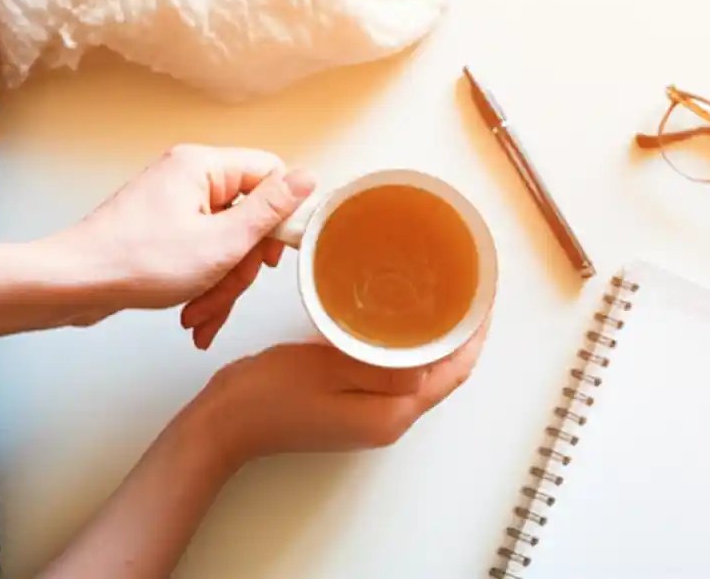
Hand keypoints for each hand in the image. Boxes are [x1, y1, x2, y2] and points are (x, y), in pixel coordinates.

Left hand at [48, 145, 314, 346]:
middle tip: (226, 291)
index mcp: (203, 166)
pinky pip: (201, 254)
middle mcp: (188, 177)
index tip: (272, 253)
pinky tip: (192, 318)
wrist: (73, 285)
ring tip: (199, 317)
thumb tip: (308, 178)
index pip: (270, 173)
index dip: (280, 216)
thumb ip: (269, 210)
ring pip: (225, 243)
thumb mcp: (221, 242)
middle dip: (240, 266)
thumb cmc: (137, 262)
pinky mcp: (162, 230)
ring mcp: (173, 204)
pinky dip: (201, 285)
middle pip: (247, 216)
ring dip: (219, 285)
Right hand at [192, 317, 488, 468]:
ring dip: (435, 338)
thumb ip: (380, 363)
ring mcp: (371, 416)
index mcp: (391, 414)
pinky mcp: (353, 407)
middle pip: (444, 373)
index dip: (475, 333)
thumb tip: (428, 355)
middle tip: (465, 285)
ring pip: (421, 372)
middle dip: (461, 332)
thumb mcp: (327, 367)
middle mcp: (389, 420)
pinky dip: (407, 346)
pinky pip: (395, 373)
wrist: (225, 424)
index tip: (484, 293)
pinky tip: (397, 319)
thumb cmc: (269, 396)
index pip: (454, 371)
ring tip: (440, 293)